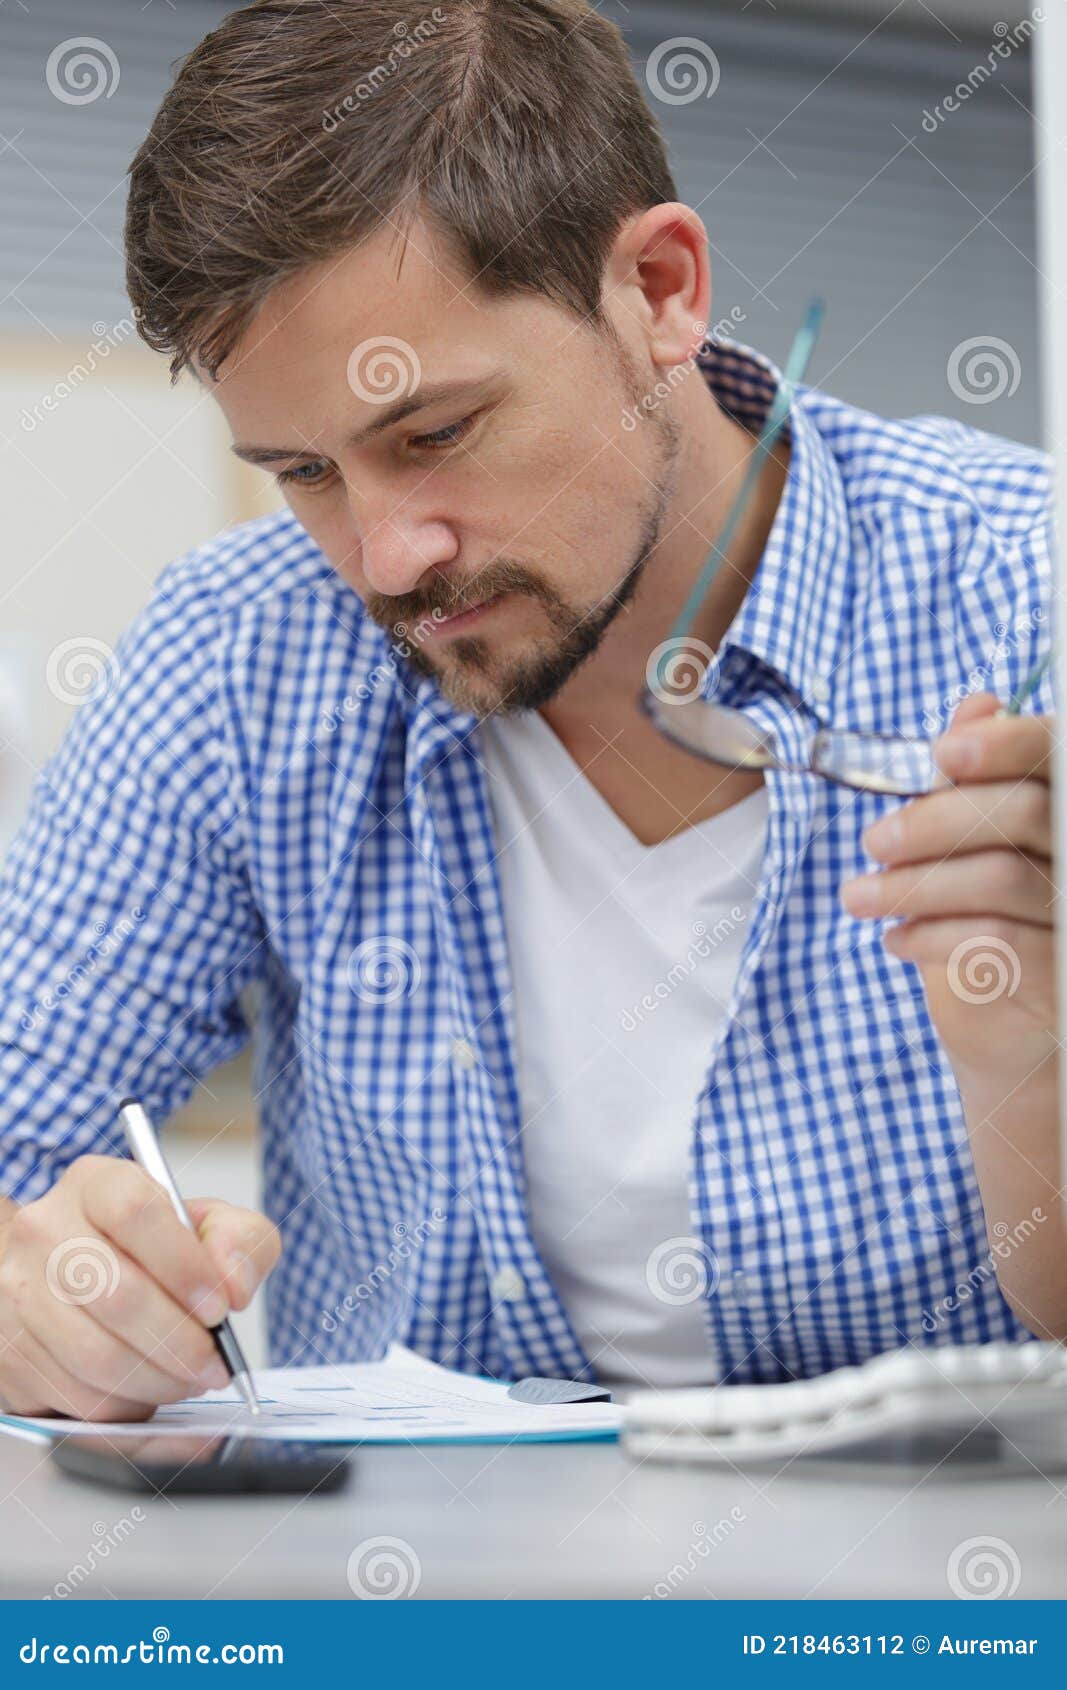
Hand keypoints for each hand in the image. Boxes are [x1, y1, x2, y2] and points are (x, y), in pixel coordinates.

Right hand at [0, 1156, 280, 1420]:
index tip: (220, 1307)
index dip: (184, 1266)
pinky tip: (149, 1389)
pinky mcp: (10, 1351)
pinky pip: (77, 1395)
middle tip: (214, 1363)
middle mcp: (44, 1230)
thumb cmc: (147, 1247)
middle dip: (179, 1341)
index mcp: (95, 1184)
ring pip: (95, 1355)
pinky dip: (126, 1404)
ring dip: (158, 1381)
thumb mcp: (205, 1223)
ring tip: (189, 1378)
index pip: (135, 1213)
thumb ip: (240, 1241)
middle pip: (116, 1294)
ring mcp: (17, 1291)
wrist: (67, 1271)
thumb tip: (234, 1286)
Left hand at [840, 693, 1056, 1088]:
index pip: (1053, 751)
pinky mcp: (1063, 972)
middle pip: (1023, 812)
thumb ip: (973, 775)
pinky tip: (896, 939)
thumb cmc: (985, 905)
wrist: (1009, 1022)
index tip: (941, 755)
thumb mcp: (969, 836)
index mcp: (1061, 799)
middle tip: (873, 841)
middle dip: (934, 822)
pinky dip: (931, 935)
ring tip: (858, 896)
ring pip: (1001, 878)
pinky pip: (996, 940)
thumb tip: (974, 708)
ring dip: (914, 885)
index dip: (1003, 746)